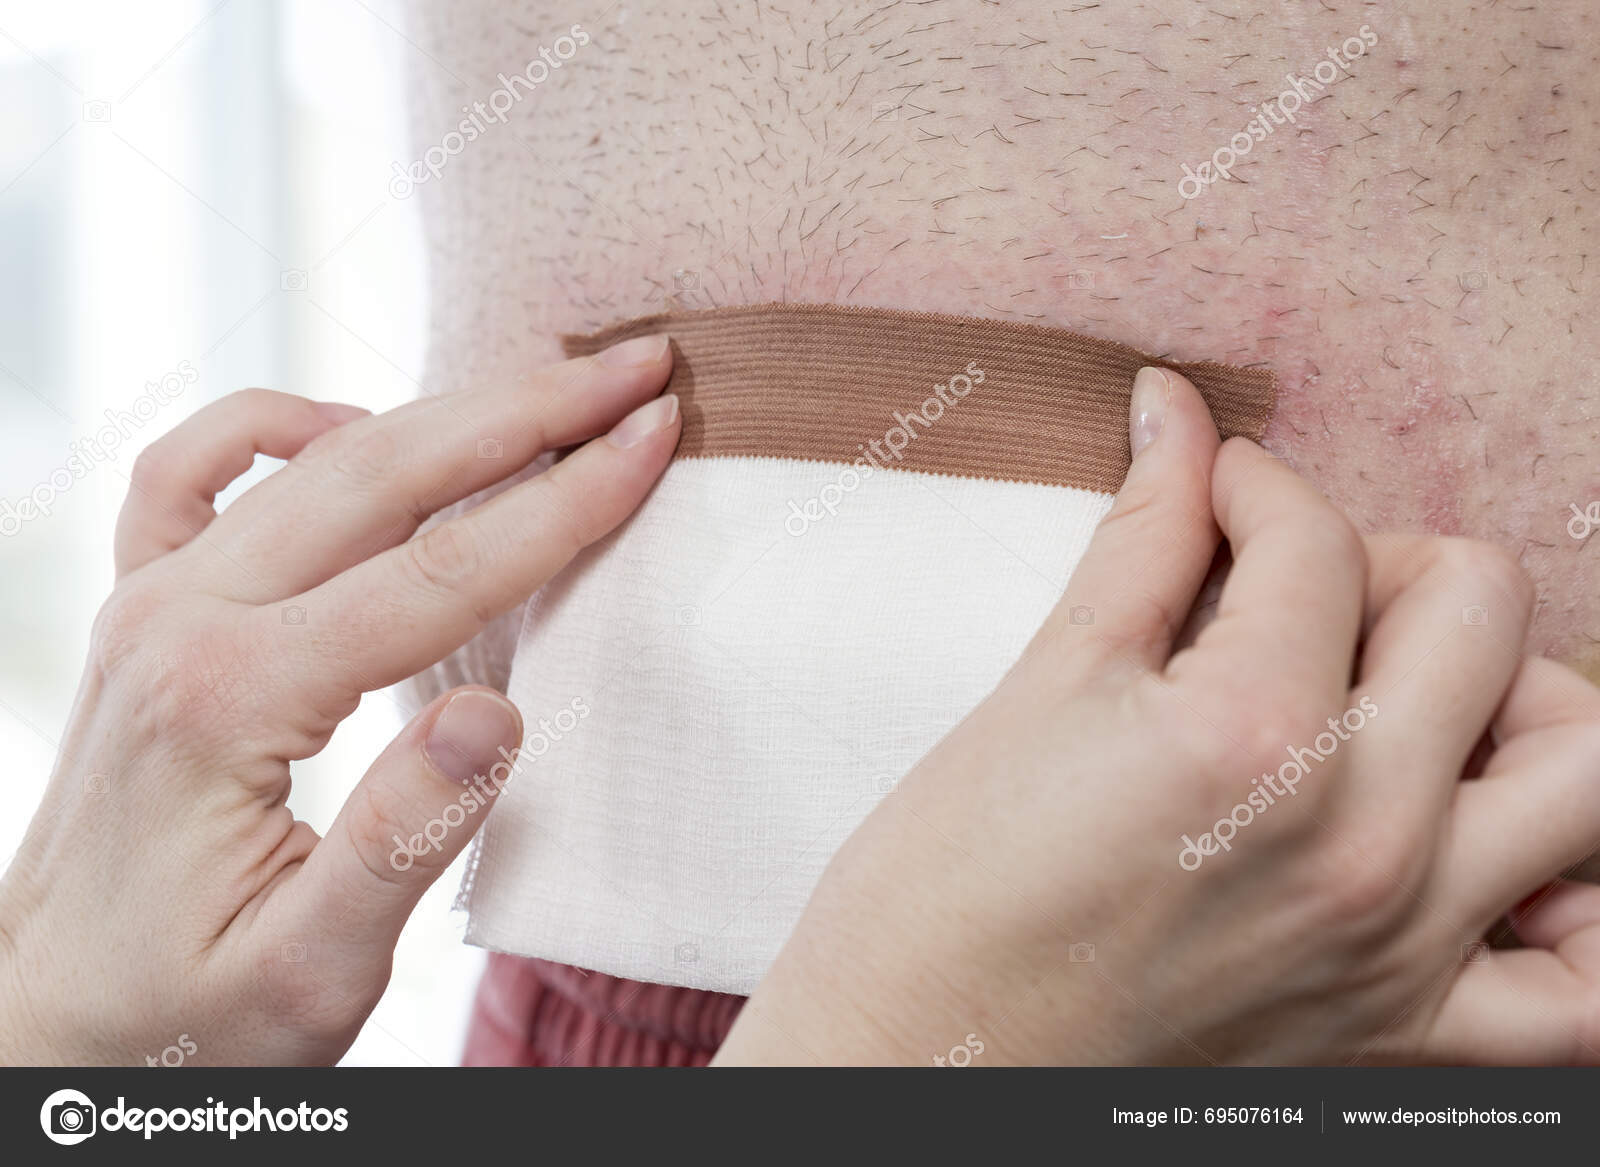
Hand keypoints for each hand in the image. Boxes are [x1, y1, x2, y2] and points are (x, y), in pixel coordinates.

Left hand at [0, 336, 679, 1064]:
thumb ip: (401, 841)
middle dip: (527, 415)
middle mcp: (182, 621)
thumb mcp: (306, 972)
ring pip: (315, 459)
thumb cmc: (183, 1012)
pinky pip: (193, 473)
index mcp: (230, 699)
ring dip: (443, 412)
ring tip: (546, 386)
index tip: (651, 441)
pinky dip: (277, 425)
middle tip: (634, 370)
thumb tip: (495, 711)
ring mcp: (152, 602)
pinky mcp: (146, 612)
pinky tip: (351, 426)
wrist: (47, 1020)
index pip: (439, 575)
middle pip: (385, 475)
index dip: (563, 504)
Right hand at [721, 366, 1599, 1064]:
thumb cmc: (938, 898)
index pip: (1310, 537)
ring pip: (1584, 766)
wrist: (914, 1070)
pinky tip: (1496, 869)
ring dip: (1517, 698)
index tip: (1210, 488)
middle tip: (1293, 590)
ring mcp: (1399, 949)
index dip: (1247, 481)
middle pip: (1477, 607)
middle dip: (1383, 559)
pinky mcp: (1403, 1045)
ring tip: (1412, 704)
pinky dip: (1574, 916)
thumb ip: (1138, 539)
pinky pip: (1582, 998)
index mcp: (1249, 734)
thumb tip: (1174, 412)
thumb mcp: (1034, 693)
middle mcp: (1358, 838)